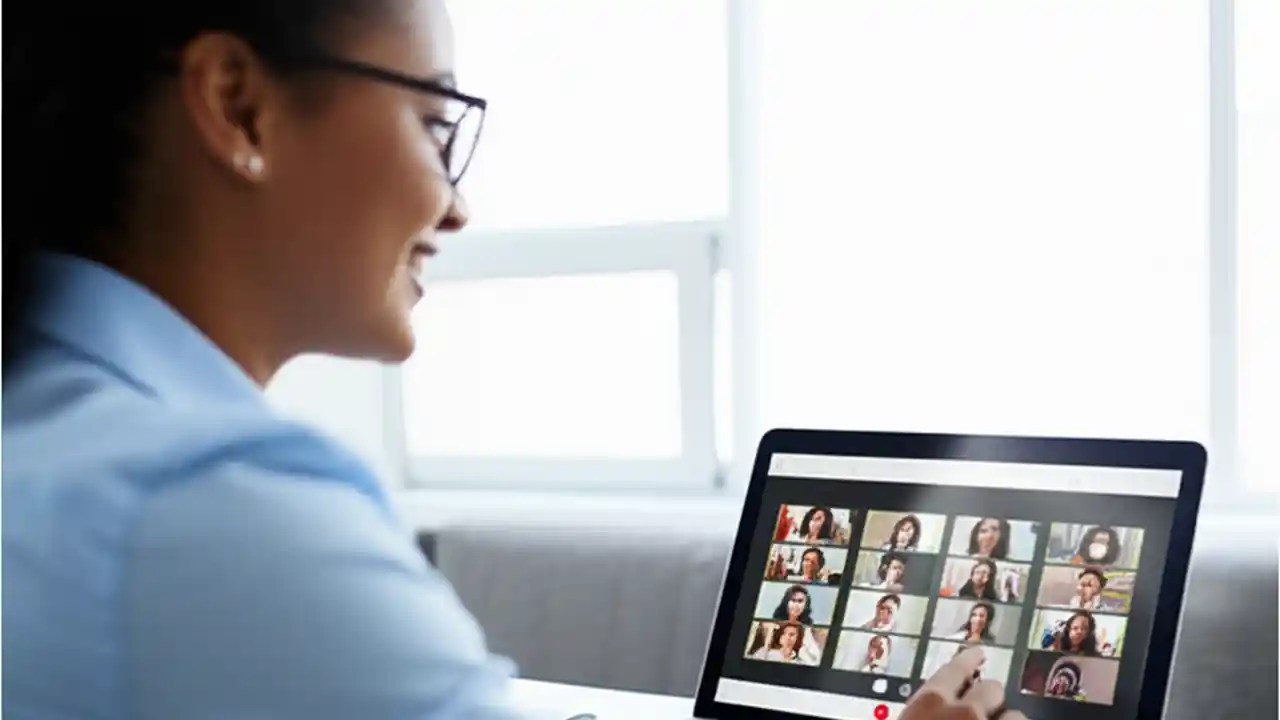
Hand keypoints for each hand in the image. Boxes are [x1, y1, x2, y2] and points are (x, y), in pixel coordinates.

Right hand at [899, 647, 1028, 719]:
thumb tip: (921, 711)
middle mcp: (965, 713)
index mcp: (927, 705)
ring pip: (1016, 715)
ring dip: (1008, 719)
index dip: (967, 661)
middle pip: (991, 689)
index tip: (977, 652)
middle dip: (989, 697)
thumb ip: (917, 712)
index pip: (953, 670)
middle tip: (984, 707)